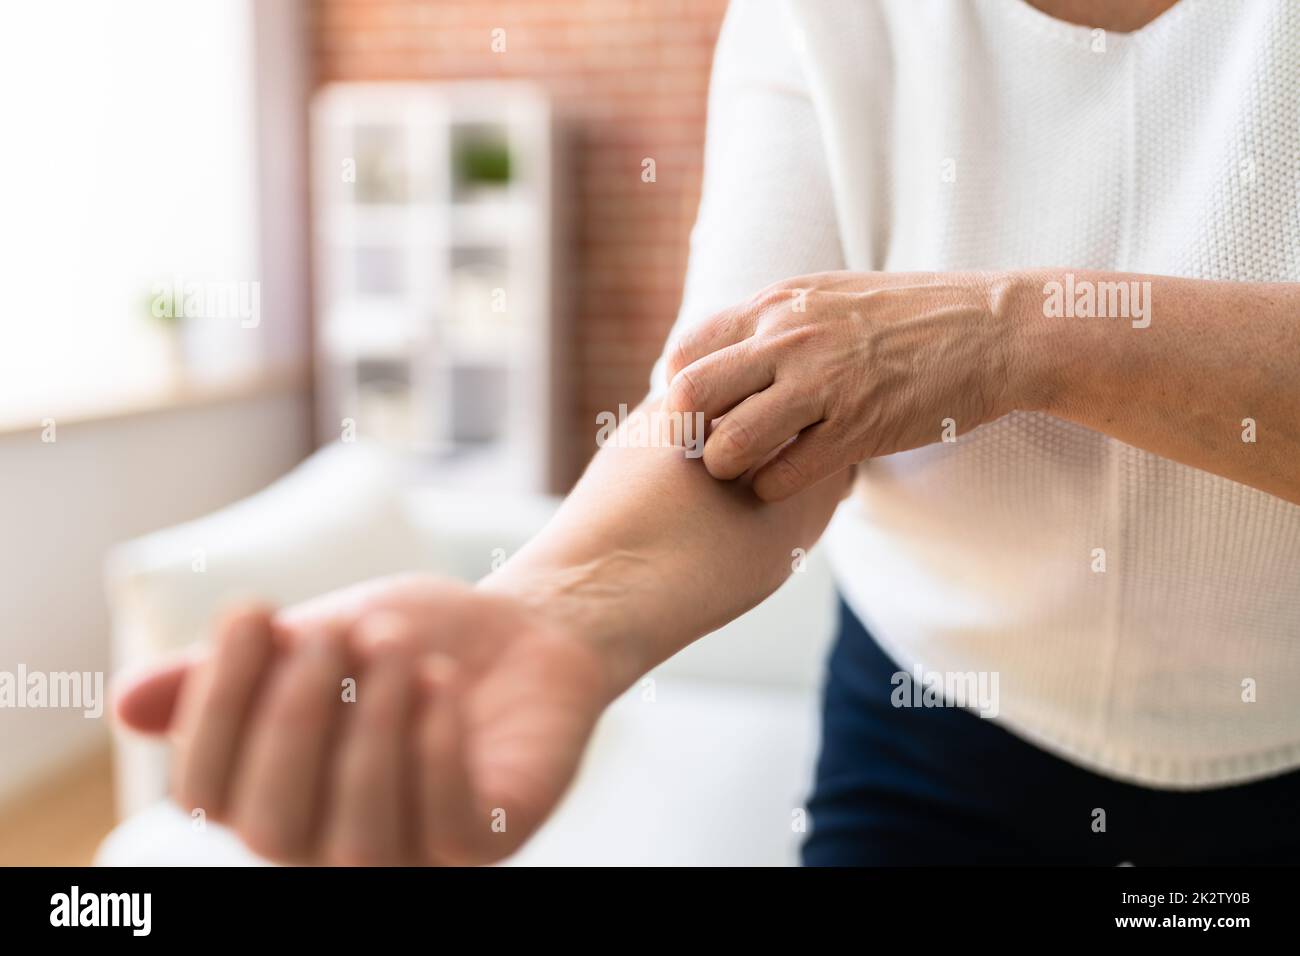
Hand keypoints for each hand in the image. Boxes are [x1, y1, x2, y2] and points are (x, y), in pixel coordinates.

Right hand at [114, 574, 612, 865]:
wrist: (523, 632)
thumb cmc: (409, 642)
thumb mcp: (319, 639)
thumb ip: (238, 673)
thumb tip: (126, 704)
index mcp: (274, 798)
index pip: (207, 790)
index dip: (216, 703)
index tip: (252, 609)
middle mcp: (331, 846)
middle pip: (271, 830)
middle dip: (294, 719)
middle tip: (334, 630)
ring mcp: (415, 854)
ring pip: (360, 843)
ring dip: (370, 731)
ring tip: (394, 644)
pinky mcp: (490, 839)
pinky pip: (451, 828)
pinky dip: (435, 753)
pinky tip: (439, 682)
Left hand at [662, 271, 1021, 500]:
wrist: (994, 330)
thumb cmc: (908, 316)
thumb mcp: (827, 296)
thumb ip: (770, 323)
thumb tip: (714, 358)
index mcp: (777, 304)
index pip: (685, 353)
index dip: (679, 393)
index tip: (701, 415)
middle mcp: (790, 338)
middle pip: (691, 396)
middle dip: (690, 433)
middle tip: (711, 449)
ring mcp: (823, 385)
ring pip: (729, 444)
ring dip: (728, 468)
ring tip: (748, 470)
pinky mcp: (858, 429)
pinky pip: (783, 476)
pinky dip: (773, 489)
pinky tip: (788, 481)